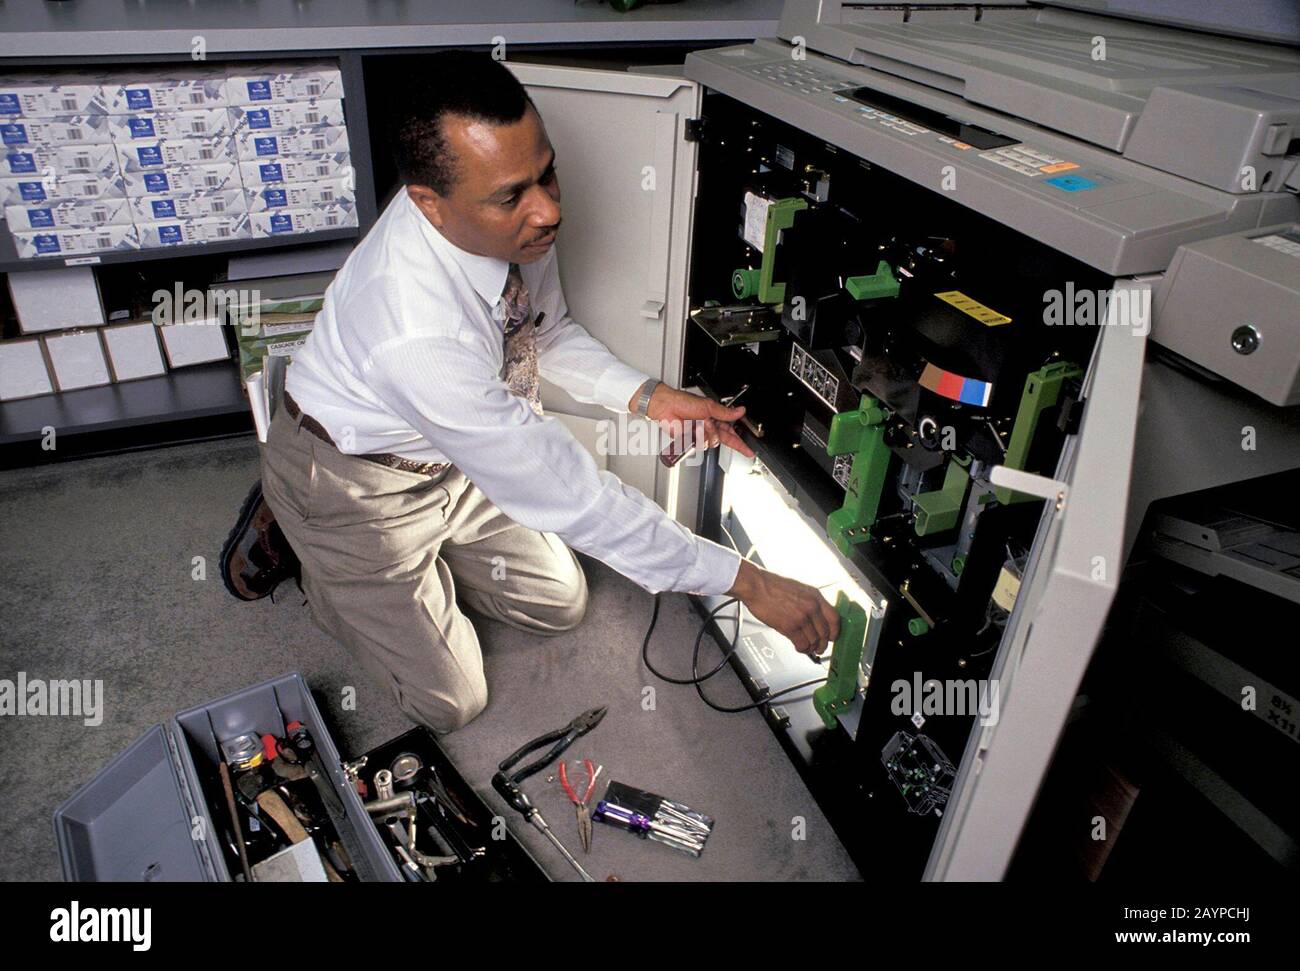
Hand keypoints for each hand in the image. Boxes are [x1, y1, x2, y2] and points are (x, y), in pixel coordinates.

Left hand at [637, 383, 754, 457]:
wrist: (666, 407)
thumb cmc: (683, 402)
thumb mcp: (708, 405)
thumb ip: (725, 412)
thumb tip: (740, 411)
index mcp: (715, 418)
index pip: (732, 431)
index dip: (740, 441)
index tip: (749, 450)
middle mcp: (709, 427)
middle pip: (724, 439)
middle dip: (722, 436)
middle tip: (720, 433)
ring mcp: (700, 435)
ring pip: (711, 442)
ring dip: (707, 432)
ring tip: (699, 423)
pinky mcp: (691, 440)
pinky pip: (699, 444)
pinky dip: (697, 436)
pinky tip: (692, 428)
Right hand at [727, 559, 839, 656]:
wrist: (756, 585)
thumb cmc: (773, 586)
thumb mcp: (799, 589)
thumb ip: (810, 602)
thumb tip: (816, 618)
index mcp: (816, 596)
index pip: (835, 618)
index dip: (835, 632)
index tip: (832, 637)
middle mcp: (812, 606)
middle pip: (825, 632)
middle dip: (823, 644)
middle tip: (819, 648)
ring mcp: (802, 617)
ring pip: (814, 640)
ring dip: (811, 648)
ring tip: (807, 649)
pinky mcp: (790, 626)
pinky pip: (802, 644)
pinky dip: (802, 649)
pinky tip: (799, 647)